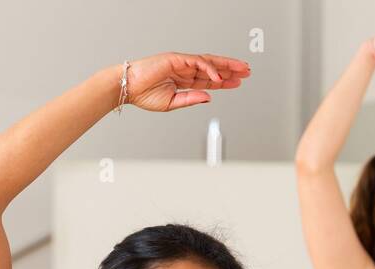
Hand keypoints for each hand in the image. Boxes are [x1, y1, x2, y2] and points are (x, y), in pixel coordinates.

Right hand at [123, 52, 250, 111]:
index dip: (224, 81)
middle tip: (246, 71)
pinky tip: (219, 77)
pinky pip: (197, 62)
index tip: (238, 82)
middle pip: (212, 68)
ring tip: (240, 68)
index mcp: (183, 81)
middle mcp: (184, 70)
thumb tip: (208, 98)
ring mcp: (180, 63)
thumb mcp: (173, 103)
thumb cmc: (144, 95)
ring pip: (209, 62)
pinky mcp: (175, 59)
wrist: (128, 88)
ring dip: (226, 65)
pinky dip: (209, 69)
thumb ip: (191, 99)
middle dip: (230, 70)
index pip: (208, 80)